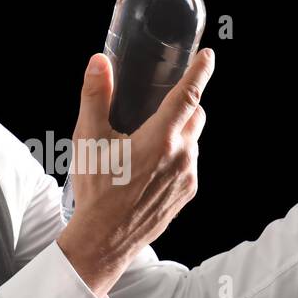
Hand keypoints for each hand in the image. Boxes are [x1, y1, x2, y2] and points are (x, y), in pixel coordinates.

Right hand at [57, 48, 214, 297]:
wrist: (104, 240)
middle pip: (196, 117)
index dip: (200, 72)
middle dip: (184, 106)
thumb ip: (95, 96)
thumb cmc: (96, 191)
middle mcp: (182, 156)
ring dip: (177, 136)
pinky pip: (188, 167)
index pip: (189, 95)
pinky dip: (175, 159)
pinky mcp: (186, 195)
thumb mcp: (89, 139)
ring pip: (191, 143)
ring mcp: (187, 178)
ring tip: (146, 145)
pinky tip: (149, 169)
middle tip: (160, 107)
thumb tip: (98, 63)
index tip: (208, 57)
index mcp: (160, 138)